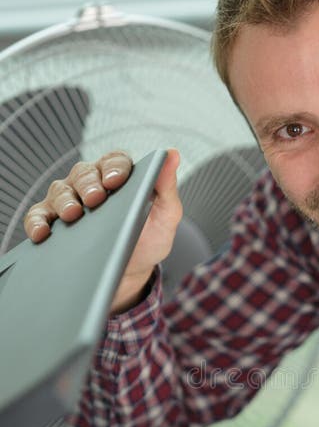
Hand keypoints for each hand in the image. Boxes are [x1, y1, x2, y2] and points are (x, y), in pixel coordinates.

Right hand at [23, 148, 182, 312]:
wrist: (130, 273)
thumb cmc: (149, 241)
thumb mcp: (166, 218)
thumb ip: (167, 187)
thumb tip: (172, 153)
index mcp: (119, 175)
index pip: (115, 161)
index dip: (114, 169)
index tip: (116, 182)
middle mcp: (90, 182)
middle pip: (84, 174)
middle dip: (88, 185)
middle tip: (94, 200)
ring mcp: (69, 200)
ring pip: (60, 191)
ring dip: (64, 201)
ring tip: (72, 215)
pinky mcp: (52, 221)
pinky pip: (38, 216)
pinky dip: (37, 223)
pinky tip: (43, 233)